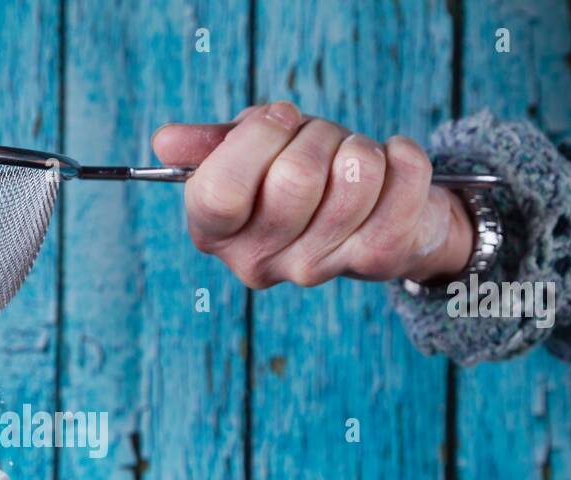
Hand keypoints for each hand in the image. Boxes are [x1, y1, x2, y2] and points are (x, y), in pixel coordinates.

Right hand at [151, 102, 473, 287]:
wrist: (373, 218)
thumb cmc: (302, 176)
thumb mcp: (251, 154)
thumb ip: (212, 146)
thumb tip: (166, 141)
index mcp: (216, 233)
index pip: (220, 191)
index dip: (255, 139)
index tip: (277, 120)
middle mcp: (259, 261)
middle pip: (294, 178)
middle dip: (316, 135)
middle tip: (320, 142)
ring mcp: (317, 268)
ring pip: (354, 175)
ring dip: (359, 145)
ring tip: (352, 158)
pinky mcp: (376, 261)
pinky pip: (402, 183)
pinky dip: (404, 155)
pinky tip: (392, 161)